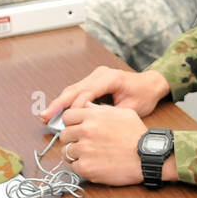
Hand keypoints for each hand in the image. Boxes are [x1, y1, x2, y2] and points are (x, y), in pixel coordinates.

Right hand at [45, 66, 169, 120]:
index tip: (67, 122)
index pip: (86, 92)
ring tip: (46, 116)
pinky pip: (77, 90)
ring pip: (72, 89)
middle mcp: (100, 74)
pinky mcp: (93, 81)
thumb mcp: (130, 108)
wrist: (151, 84)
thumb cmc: (144, 95)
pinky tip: (57, 112)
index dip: (75, 108)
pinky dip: (66, 101)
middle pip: (74, 89)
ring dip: (59, 103)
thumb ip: (110, 113)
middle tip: (45, 117)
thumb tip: (89, 120)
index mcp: (110, 78)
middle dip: (58, 104)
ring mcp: (95, 76)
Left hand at [60, 104, 161, 185]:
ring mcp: (84, 150)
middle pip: (64, 135)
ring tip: (90, 155)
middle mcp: (86, 131)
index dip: (71, 124)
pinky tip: (94, 164)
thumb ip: (100, 109)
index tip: (76, 129)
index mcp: (93, 116)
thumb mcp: (123, 112)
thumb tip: (86, 106)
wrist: (147, 156)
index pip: (67, 117)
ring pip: (66, 152)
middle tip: (84, 144)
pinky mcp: (86, 167)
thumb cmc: (137, 134)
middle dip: (72, 139)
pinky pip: (74, 167)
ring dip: (76, 154)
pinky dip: (82, 167)